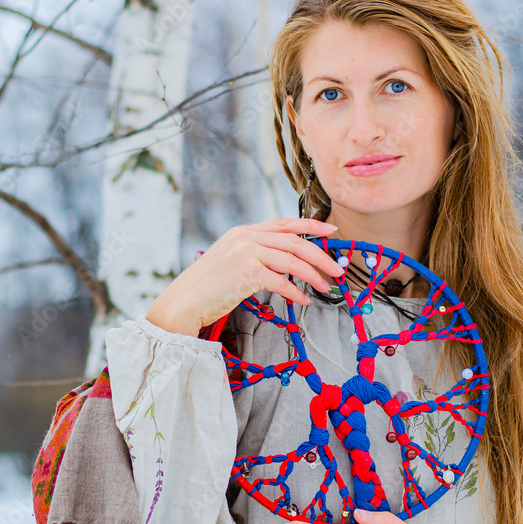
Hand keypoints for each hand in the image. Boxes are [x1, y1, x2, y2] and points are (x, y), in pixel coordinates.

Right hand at [145, 217, 343, 335]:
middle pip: (294, 241)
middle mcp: (245, 238)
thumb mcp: (231, 260)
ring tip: (327, 287)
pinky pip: (281, 282)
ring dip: (313, 275)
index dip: (311, 225)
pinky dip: (296, 292)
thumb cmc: (209, 287)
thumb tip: (286, 261)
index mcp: (244, 232)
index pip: (284, 223)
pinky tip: (304, 300)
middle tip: (338, 269)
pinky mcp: (246, 273)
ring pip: (291, 260)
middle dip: (320, 255)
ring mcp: (245, 253)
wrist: (184, 301)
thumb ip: (255, 253)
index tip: (331, 230)